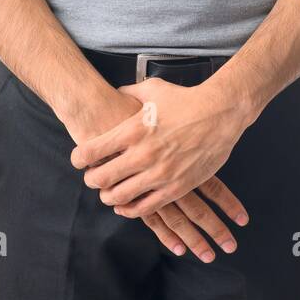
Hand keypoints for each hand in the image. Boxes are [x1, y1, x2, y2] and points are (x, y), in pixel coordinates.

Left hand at [69, 76, 250, 219]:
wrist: (221, 112)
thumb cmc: (186, 100)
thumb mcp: (152, 89)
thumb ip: (129, 92)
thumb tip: (116, 93)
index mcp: (132, 130)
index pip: (90, 152)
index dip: (79, 158)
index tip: (79, 160)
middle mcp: (142, 154)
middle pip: (100, 178)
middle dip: (91, 180)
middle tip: (92, 178)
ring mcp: (159, 173)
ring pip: (120, 197)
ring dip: (109, 197)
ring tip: (108, 193)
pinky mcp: (176, 187)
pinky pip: (145, 208)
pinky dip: (130, 210)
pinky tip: (126, 205)